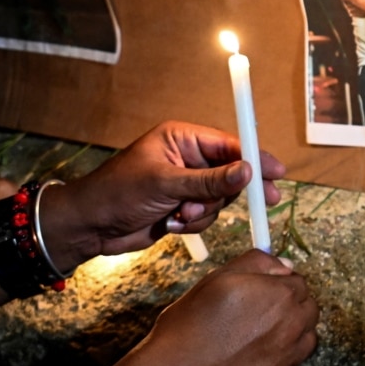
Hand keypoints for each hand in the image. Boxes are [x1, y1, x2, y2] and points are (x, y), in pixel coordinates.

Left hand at [43, 121, 286, 269]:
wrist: (88, 227)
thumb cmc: (116, 193)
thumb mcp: (165, 184)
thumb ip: (210, 181)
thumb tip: (248, 171)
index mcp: (182, 139)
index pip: (228, 144)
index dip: (254, 157)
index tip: (276, 171)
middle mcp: (187, 158)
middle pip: (230, 172)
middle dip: (230, 191)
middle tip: (267, 201)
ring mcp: (186, 184)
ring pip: (220, 199)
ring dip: (203, 212)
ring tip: (179, 215)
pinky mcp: (181, 207)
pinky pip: (206, 216)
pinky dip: (192, 223)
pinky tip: (170, 224)